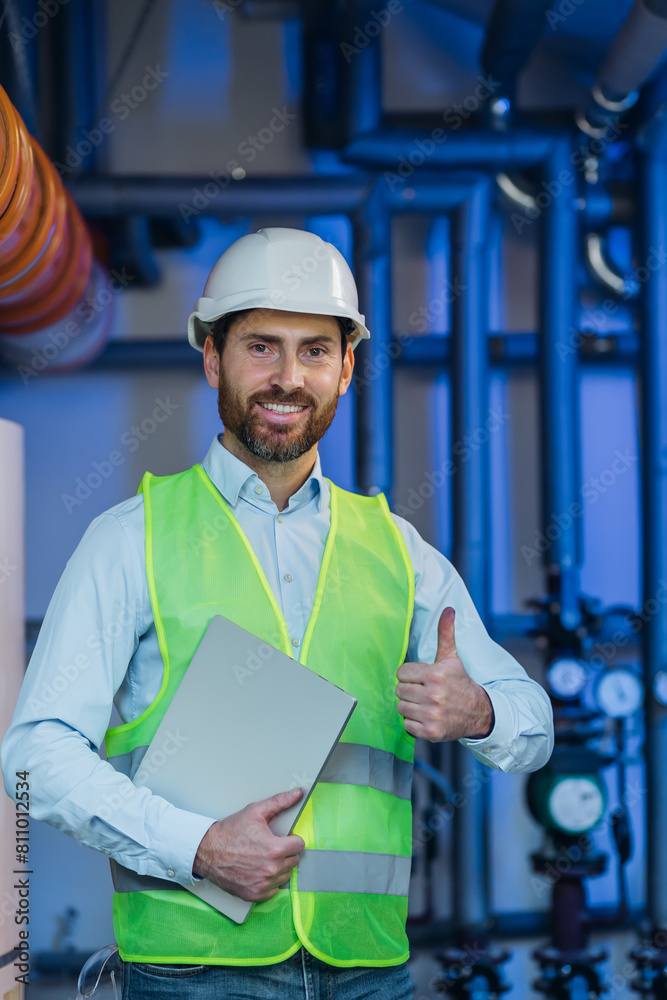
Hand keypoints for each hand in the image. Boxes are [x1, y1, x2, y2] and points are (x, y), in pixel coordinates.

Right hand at [193, 787, 305, 900]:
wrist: (207, 851)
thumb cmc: (230, 832)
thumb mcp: (255, 811)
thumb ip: (279, 802)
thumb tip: (297, 793)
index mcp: (275, 849)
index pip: (299, 845)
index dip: (292, 839)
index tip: (284, 838)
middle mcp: (271, 869)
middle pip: (294, 861)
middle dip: (286, 852)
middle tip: (271, 846)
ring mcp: (263, 884)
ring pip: (285, 876)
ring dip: (279, 867)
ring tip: (264, 858)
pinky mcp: (254, 895)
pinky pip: (273, 890)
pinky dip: (269, 882)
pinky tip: (259, 871)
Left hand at [396, 607, 493, 741]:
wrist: (478, 712)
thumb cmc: (460, 682)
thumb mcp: (451, 657)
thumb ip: (445, 633)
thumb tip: (448, 609)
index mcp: (435, 674)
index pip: (401, 673)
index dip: (410, 675)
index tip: (422, 678)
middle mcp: (433, 695)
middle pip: (399, 690)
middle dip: (410, 690)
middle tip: (424, 692)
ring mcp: (432, 715)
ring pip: (401, 707)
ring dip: (411, 706)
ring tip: (425, 704)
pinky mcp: (431, 732)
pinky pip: (406, 725)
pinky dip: (414, 723)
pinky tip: (426, 716)